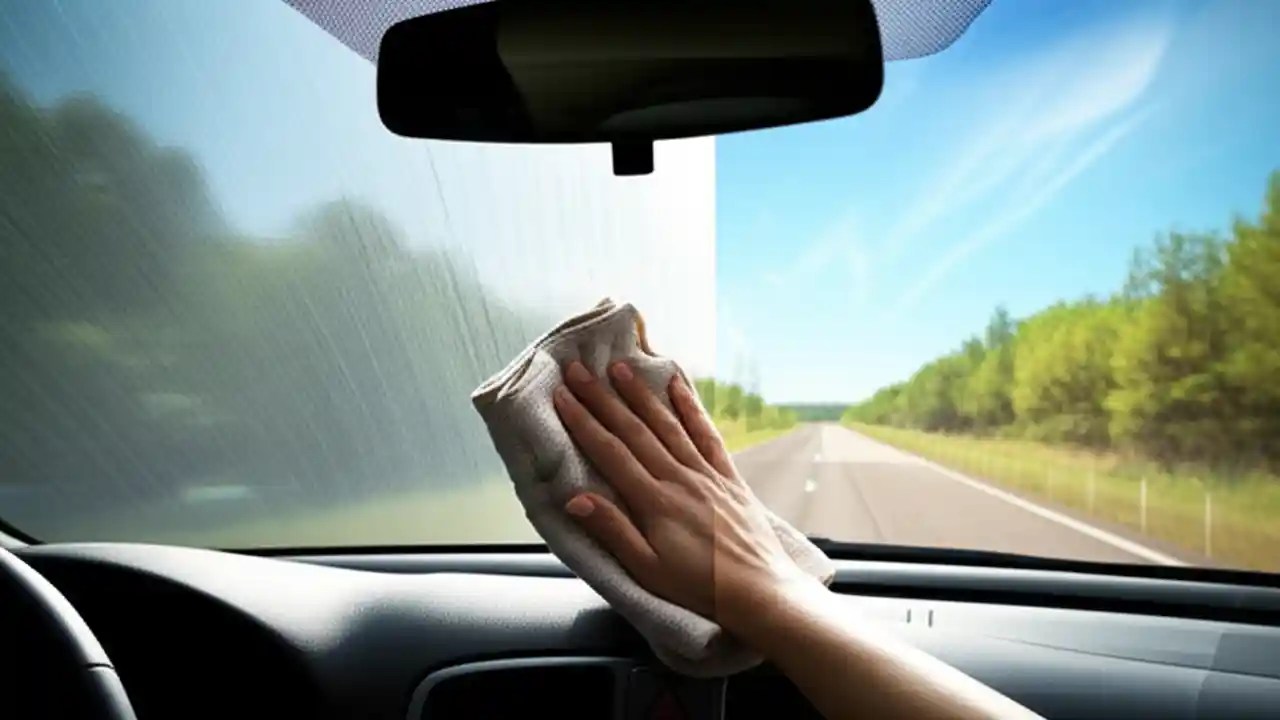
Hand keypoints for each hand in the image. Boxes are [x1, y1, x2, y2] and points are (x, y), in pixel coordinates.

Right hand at [553, 360, 817, 634]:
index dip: (583, 422)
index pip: (610, 453)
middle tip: (579, 370)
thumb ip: (612, 530)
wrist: (761, 593)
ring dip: (641, 395)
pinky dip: (691, 408)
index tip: (562, 396)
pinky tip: (678, 386)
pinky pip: (707, 435)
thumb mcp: (647, 570)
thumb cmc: (699, 589)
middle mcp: (679, 479)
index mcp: (654, 503)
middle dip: (603, 398)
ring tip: (620, 368)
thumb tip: (574, 498)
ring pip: (668, 425)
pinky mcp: (729, 478)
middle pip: (634, 431)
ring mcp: (706, 475)